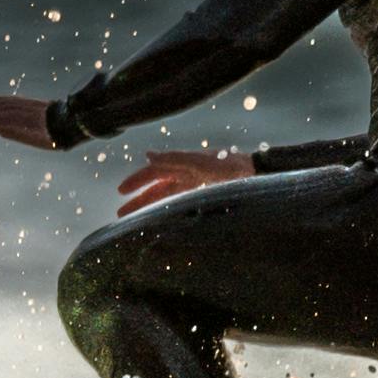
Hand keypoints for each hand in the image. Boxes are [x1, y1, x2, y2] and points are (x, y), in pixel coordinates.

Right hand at [115, 148, 253, 213]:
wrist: (256, 176)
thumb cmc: (230, 167)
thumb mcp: (200, 162)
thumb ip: (175, 159)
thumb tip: (148, 155)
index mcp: (183, 165)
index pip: (153, 172)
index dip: (137, 181)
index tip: (121, 192)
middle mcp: (186, 176)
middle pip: (156, 188)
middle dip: (138, 199)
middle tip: (120, 213)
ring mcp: (195, 188)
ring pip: (166, 199)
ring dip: (150, 208)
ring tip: (134, 222)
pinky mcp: (203, 198)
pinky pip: (179, 206)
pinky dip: (166, 213)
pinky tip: (160, 222)